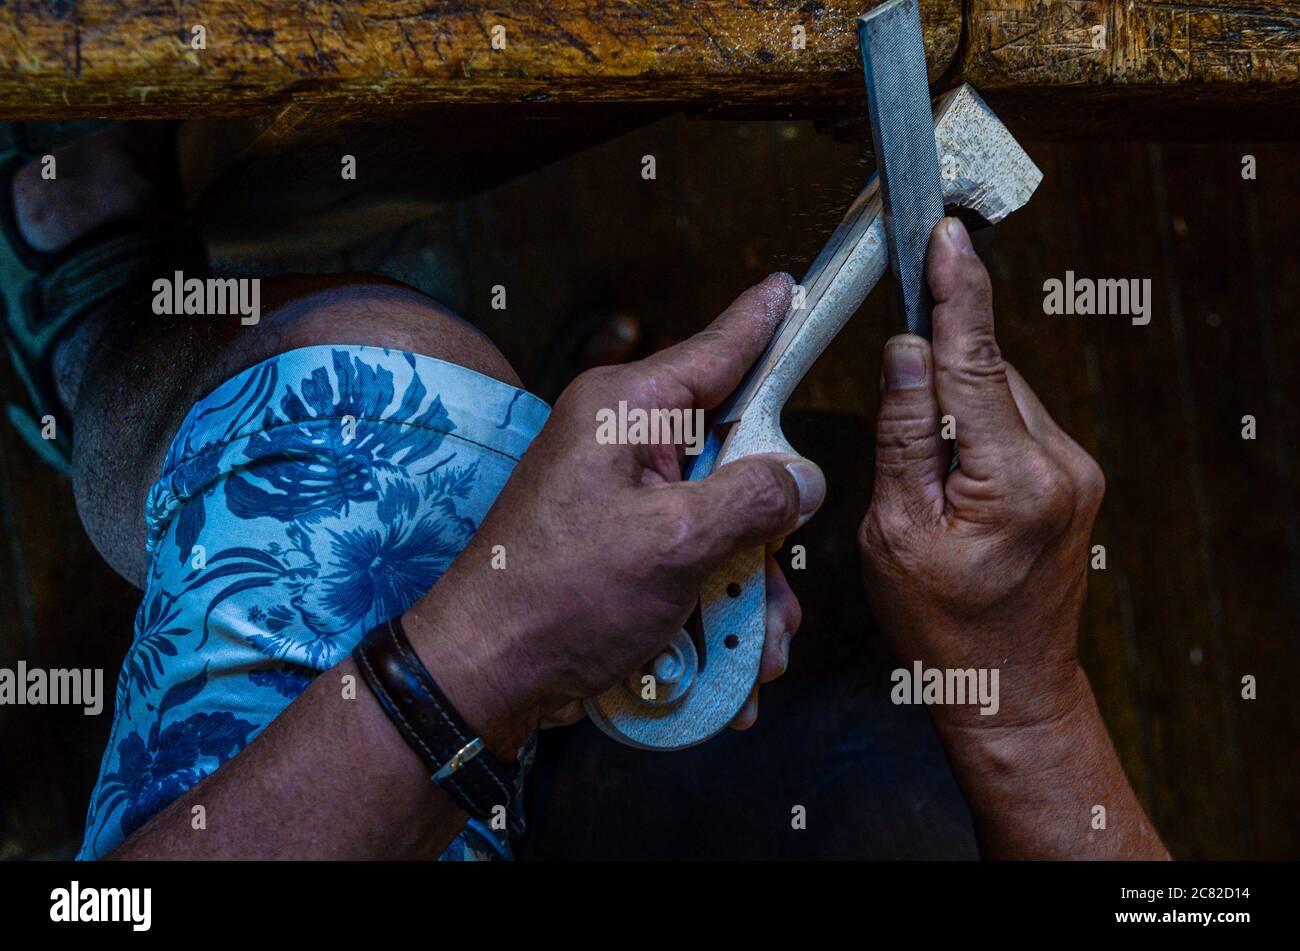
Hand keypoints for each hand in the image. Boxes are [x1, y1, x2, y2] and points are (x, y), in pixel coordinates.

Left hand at [408, 273, 825, 753]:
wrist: (485, 673)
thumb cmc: (559, 598)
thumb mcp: (675, 543)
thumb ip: (752, 499)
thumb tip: (802, 477)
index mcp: (626, 411)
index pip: (717, 350)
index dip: (767, 324)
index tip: (795, 285)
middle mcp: (622, 440)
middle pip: (734, 450)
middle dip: (769, 522)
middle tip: (781, 569)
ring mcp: (621, 493)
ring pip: (720, 516)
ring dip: (748, 582)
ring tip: (759, 646)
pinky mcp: (620, 540)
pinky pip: (691, 555)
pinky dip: (716, 602)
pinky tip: (732, 661)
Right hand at [858, 218, 1104, 728]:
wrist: (1009, 687)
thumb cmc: (944, 627)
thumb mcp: (895, 533)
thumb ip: (903, 435)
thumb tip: (906, 352)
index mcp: (1014, 480)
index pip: (977, 362)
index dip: (957, 292)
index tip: (946, 235)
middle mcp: (1061, 466)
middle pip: (988, 374)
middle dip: (938, 370)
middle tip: (895, 406)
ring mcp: (1077, 472)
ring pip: (1002, 396)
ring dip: (956, 404)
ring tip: (925, 476)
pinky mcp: (1074, 479)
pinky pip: (1016, 423)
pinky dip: (977, 427)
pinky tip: (952, 475)